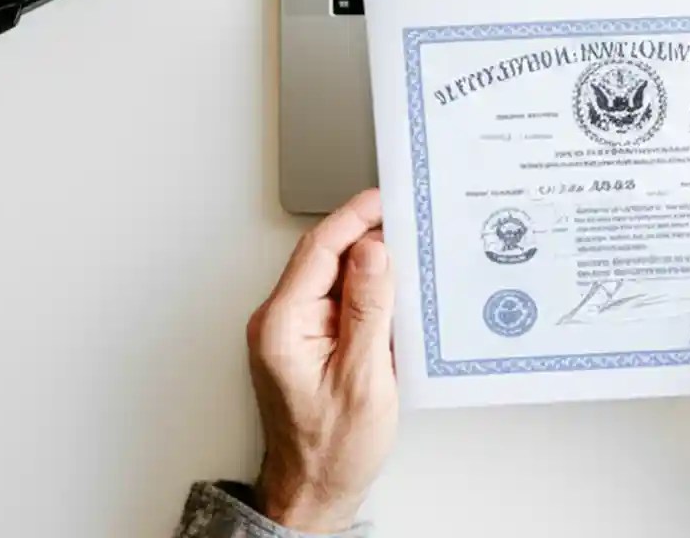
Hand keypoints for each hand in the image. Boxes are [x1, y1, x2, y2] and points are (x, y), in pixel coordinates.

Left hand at [246, 189, 397, 532]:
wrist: (314, 490)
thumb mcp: (363, 377)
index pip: (319, 251)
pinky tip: (395, 297)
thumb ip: (367, 309)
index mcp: (283, 325)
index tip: (384, 200)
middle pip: (325, 258)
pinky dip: (368, 293)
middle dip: (367, 236)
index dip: (354, 218)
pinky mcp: (307, 342)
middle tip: (409, 223)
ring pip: (334, 278)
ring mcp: (291, 332)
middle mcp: (279, 323)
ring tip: (410, 258)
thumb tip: (372, 253)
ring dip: (370, 266)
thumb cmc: (332, 448)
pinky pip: (339, 302)